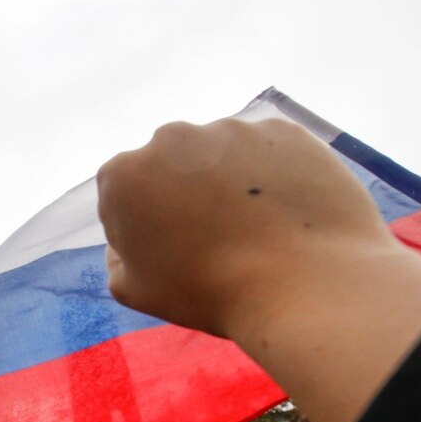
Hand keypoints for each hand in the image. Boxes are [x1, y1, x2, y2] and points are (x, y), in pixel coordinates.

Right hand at [97, 117, 393, 337]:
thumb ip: (116, 255)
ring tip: (257, 227)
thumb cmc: (208, 293)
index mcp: (125, 175)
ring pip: (220, 153)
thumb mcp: (133, 290)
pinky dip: (271, 174)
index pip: (123, 191)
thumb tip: (131, 236)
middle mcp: (171, 137)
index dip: (142, 222)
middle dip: (183, 191)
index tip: (169, 250)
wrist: (304, 284)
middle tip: (214, 236)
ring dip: (228, 180)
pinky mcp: (283, 129)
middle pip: (170, 163)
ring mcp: (231, 128)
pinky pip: (267, 151)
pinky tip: (286, 213)